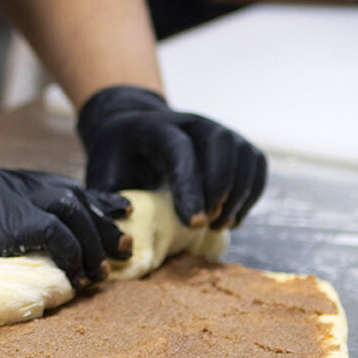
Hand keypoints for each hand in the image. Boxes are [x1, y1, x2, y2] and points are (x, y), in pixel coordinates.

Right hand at [0, 168, 132, 293]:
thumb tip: (4, 249)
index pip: (48, 185)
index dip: (80, 201)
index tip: (106, 212)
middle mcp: (5, 181)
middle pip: (68, 192)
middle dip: (100, 216)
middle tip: (126, 240)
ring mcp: (9, 197)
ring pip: (72, 210)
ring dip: (94, 240)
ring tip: (108, 269)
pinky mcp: (14, 220)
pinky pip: (61, 234)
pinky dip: (75, 255)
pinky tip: (79, 277)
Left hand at [77, 85, 266, 230]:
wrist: (133, 133)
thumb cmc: (117, 162)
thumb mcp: (102, 177)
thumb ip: (109, 203)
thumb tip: (122, 238)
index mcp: (151, 125)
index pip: (179, 148)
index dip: (189, 186)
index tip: (193, 223)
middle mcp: (188, 120)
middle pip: (218, 142)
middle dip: (218, 188)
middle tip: (206, 224)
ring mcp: (214, 127)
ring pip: (242, 151)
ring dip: (238, 193)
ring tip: (219, 225)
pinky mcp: (233, 142)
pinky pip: (256, 163)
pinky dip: (251, 192)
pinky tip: (233, 216)